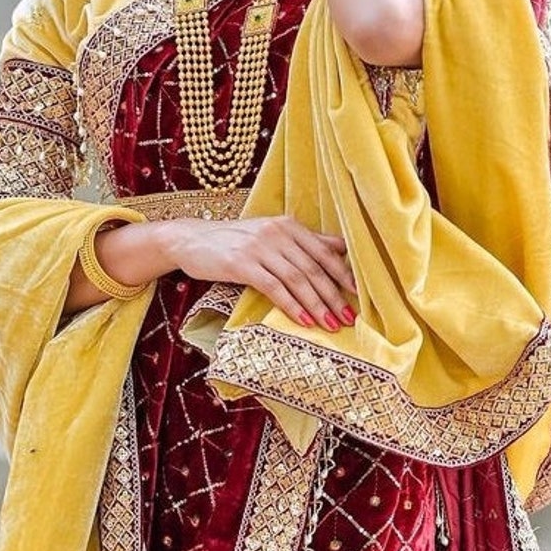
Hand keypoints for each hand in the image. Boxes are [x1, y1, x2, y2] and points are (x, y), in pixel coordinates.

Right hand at [173, 216, 357, 329]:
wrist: (191, 239)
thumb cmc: (234, 240)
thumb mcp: (271, 234)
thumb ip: (304, 241)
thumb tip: (341, 247)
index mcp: (288, 225)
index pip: (324, 251)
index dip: (343, 274)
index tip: (359, 295)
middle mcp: (277, 233)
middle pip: (313, 268)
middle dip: (333, 295)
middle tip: (348, 318)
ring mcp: (259, 248)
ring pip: (297, 280)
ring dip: (316, 305)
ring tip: (331, 325)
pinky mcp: (242, 264)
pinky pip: (274, 288)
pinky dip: (291, 306)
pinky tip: (303, 321)